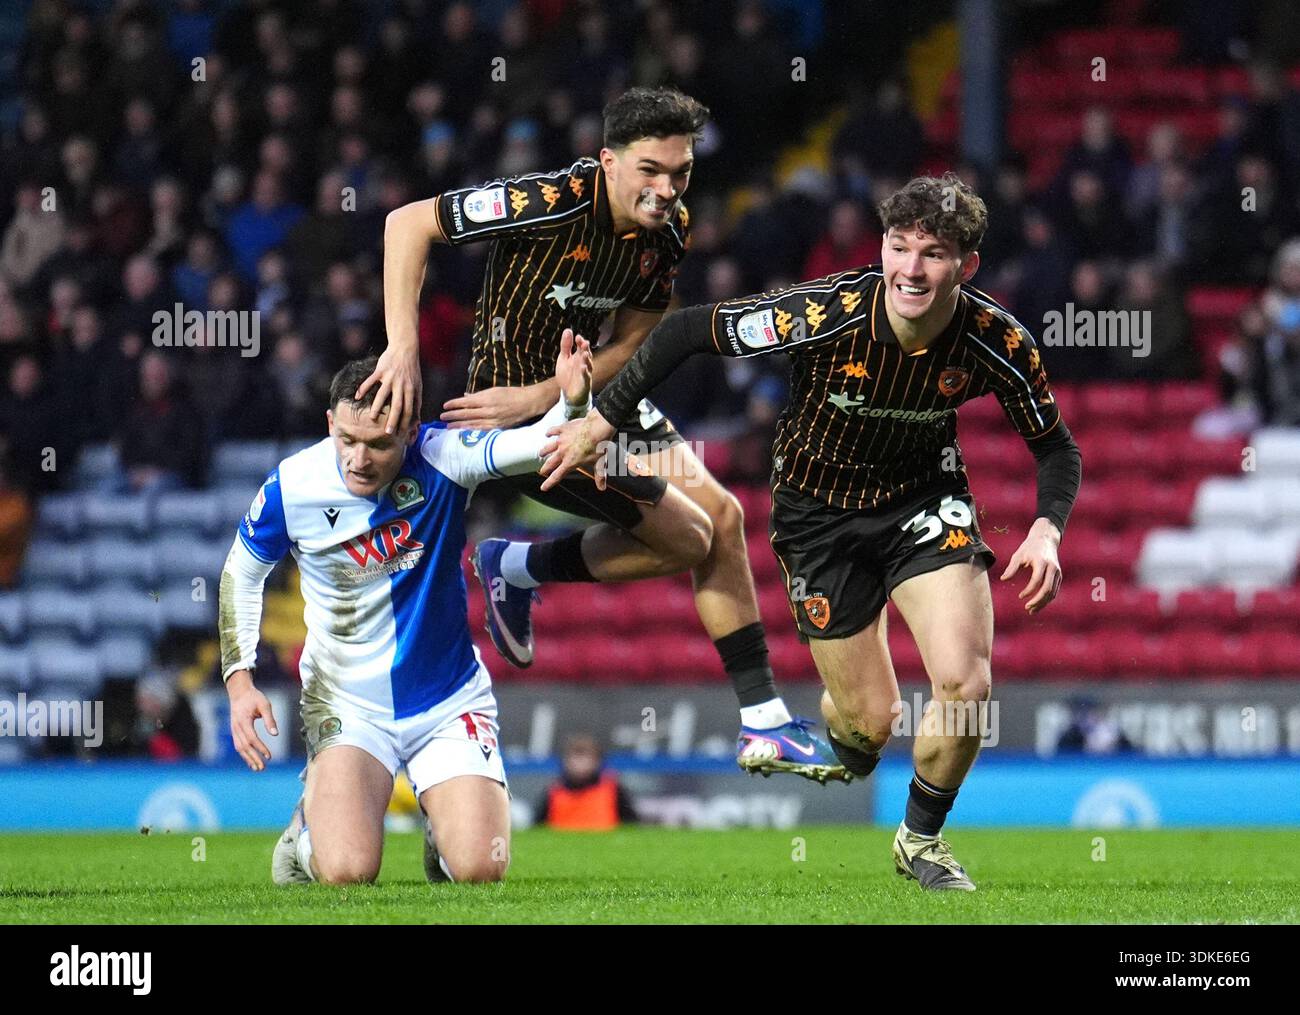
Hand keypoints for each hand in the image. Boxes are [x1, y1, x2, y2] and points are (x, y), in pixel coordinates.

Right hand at [226, 670, 278, 771]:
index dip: (260, 748)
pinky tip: (251, 760)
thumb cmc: (254, 697)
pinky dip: (244, 754)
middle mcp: (236, 727)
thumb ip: (270, 720)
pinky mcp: (234, 731)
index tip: (269, 756)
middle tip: (262, 768)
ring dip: (248, 759)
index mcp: (244, 721)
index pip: (252, 738)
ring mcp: (234, 730)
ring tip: (257, 768)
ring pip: (239, 748)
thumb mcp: (265, 705)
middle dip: (253, 758)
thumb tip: (276, 734)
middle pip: (244, 747)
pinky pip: (238, 745)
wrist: (239, 692)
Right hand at [355, 345, 421, 434]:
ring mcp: (390, 377)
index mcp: (411, 390)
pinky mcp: (380, 370)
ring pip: (382, 394)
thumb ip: (416, 402)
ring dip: (377, 407)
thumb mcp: (418, 386)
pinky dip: (363, 388)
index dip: (405, 422)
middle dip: (393, 420)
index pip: (409, 409)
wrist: (405, 349)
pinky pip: (370, 381)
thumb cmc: (412, 371)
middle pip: (397, 405)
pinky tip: (357, 397)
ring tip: (373, 418)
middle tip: (388, 433)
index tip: (400, 434)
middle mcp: (401, 385)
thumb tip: (418, 419)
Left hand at [440, 381, 554, 429]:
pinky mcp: (498, 427)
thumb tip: (466, 396)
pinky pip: (482, 429)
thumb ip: (479, 395)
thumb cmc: (511, 394)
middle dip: (453, 416)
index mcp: (487, 398)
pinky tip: (464, 432)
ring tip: (449, 427)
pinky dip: (471, 430)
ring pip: (472, 423)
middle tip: (442, 417)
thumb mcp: (494, 390)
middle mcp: (489, 410)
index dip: (454, 404)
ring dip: (459, 425)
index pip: (466, 402)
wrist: (528, 403)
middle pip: (467, 414)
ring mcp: (493, 420)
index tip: (445, 406)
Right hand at [538, 409, 614, 490]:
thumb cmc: (599, 445)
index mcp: (570, 462)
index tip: (543, 487)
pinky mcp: (563, 429)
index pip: (557, 476)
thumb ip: (599, 476)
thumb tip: (602, 487)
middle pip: (550, 463)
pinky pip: (553, 431)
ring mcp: (562, 440)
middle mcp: (563, 452)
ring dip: (544, 451)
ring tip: (540, 454)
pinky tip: (547, 433)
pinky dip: (550, 432)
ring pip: (549, 447)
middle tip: (542, 471)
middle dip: (545, 468)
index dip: (549, 483)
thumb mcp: (600, 463)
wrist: (598, 427)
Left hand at [554, 328, 592, 408]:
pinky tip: (583, 368)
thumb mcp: (564, 358)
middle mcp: (584, 364)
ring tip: (585, 353)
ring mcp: (585, 373)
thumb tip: (568, 330)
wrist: (569, 393)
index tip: (577, 337)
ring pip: (588, 365)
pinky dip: (585, 373)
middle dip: (586, 349)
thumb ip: (566, 345)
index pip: (582, 347)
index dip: (580, 342)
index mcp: (579, 357)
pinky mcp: (584, 383)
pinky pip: (586, 377)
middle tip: (584, 343)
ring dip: (587, 359)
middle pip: (586, 355)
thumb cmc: (568, 374)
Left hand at [1000, 517, 1062, 613]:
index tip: (1020, 596)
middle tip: (1027, 608)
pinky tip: (1038, 604)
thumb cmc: (1029, 547)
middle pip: (1048, 589)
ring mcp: (1057, 572)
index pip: (1037, 580)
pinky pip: (1055, 590)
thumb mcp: (1019, 555)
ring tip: (1032, 610)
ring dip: (1043, 603)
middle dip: (1038, 601)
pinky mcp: (1059, 576)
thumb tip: (1003, 579)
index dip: (1029, 590)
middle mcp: (1052, 568)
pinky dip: (1047, 599)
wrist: (1046, 539)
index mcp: (1042, 562)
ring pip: (1053, 592)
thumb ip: (1011, 568)